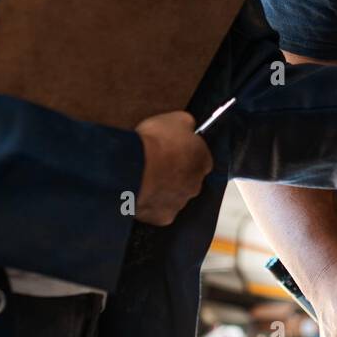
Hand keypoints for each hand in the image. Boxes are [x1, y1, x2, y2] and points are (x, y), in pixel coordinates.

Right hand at [134, 111, 212, 225]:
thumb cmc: (155, 142)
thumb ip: (188, 125)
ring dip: (163, 190)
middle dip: (176, 174)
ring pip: (174, 197)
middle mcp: (197, 185)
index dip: (186, 154)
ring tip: (144, 179)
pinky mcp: (163, 217)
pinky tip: (139, 194)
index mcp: (204, 161)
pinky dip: (150, 204)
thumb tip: (190, 127)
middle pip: (189, 180)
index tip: (172, 150)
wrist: (133, 168)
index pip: (200, 159)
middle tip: (156, 165)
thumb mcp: (176, 119)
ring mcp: (180, 203)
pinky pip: (158, 210)